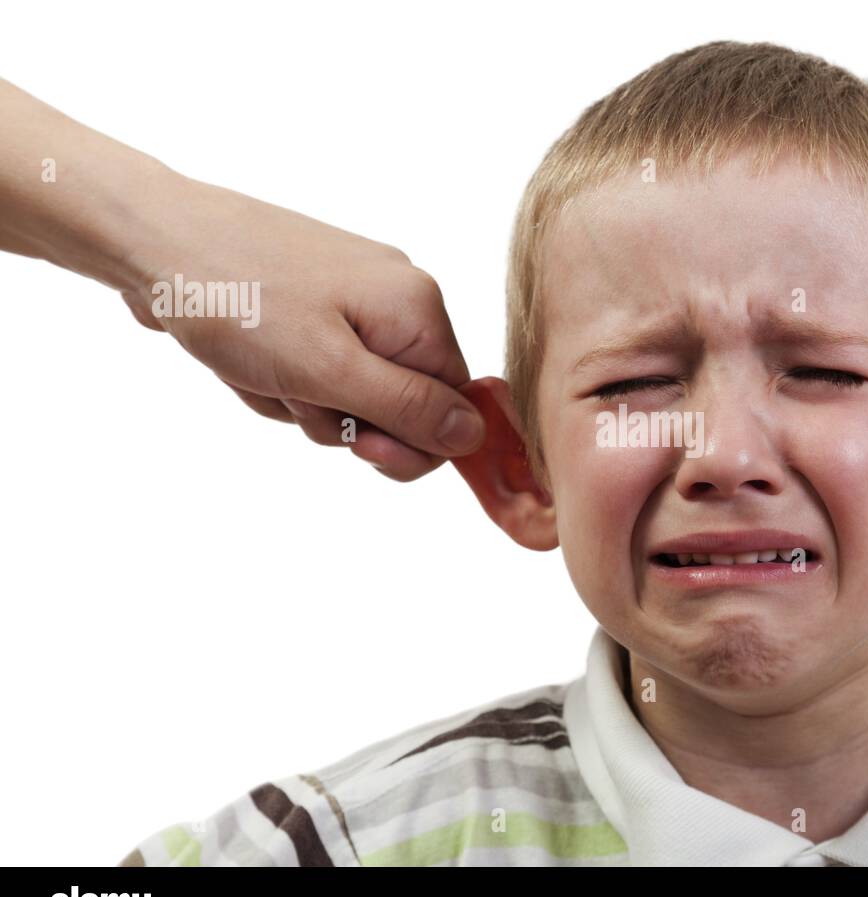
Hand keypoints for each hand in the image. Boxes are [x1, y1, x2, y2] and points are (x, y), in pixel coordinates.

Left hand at [117, 174, 484, 479]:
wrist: (150, 238)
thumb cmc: (237, 299)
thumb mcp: (329, 371)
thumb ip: (409, 409)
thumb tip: (475, 437)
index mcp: (417, 309)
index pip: (453, 408)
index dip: (408, 442)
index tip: (356, 445)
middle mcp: (397, 299)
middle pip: (400, 406)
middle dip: (343, 419)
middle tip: (295, 394)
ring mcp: (353, 300)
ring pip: (351, 395)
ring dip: (302, 401)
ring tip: (259, 369)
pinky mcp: (314, 305)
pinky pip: (318, 372)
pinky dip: (283, 381)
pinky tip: (247, 359)